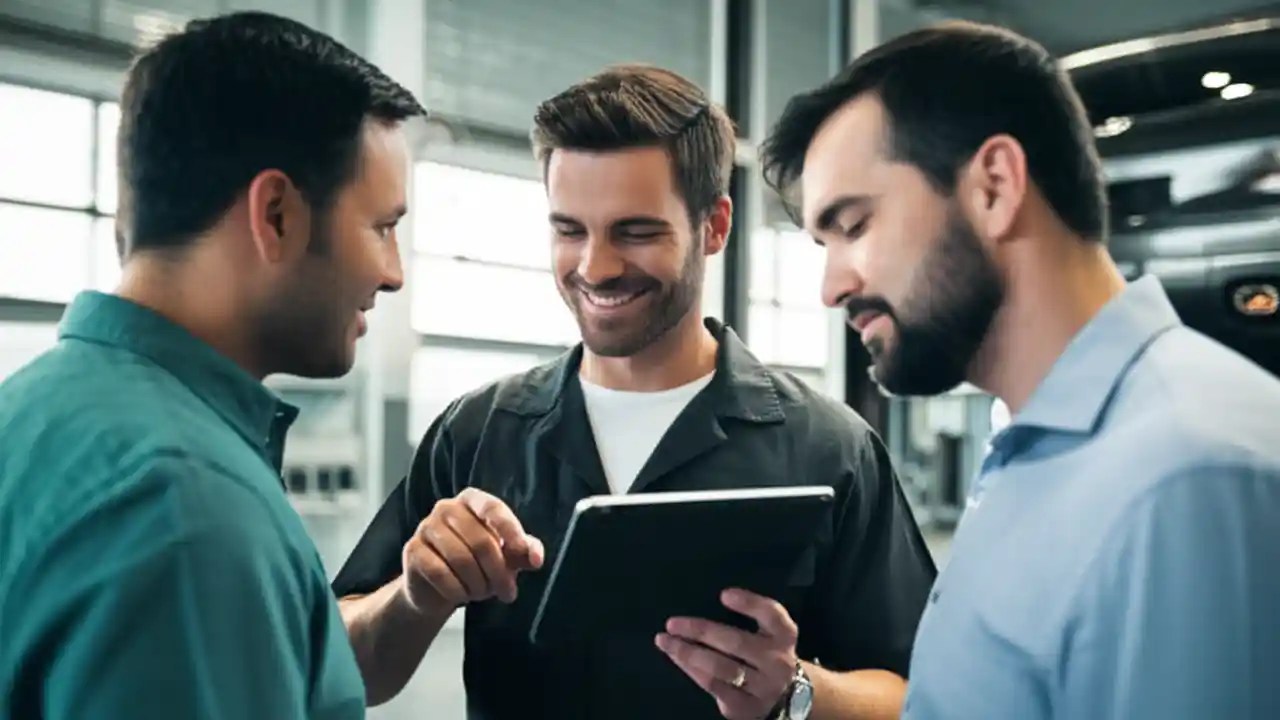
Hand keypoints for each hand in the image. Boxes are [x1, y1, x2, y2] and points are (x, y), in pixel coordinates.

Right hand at [400, 488, 544, 613]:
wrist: (438, 589)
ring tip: (482, 593)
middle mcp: (446, 507)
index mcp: (472, 500)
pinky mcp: (412, 550)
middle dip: (499, 573)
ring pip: (461, 560)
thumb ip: (524, 551)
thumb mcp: (506, 556)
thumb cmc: (477, 565)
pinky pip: (440, 573)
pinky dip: (457, 591)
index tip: (525, 556)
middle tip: (508, 592)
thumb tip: (536, 558)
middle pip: (481, 541)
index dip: (511, 532)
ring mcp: (426, 527)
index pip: (494, 509)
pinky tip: (461, 595)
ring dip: (478, 584)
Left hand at [656, 589, 798, 719]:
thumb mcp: (770, 633)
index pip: (771, 615)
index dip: (749, 604)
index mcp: (785, 636)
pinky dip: (691, 670)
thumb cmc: (767, 655)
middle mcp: (777, 662)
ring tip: (665, 641)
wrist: (788, 698)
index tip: (724, 595)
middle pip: (736, 643)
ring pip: (720, 668)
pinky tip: (677, 658)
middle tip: (672, 623)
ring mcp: (762, 688)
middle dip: (700, 631)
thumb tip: (713, 601)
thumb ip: (752, 615)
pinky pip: (713, 685)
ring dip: (687, 653)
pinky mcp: (746, 707)